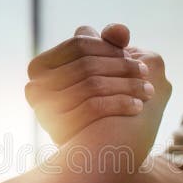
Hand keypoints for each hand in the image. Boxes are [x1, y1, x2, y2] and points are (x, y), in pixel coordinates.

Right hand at [26, 24, 155, 143]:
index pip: (79, 44)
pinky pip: (93, 108)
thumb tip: (121, 31)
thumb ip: (108, 46)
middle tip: (146, 72)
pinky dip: (119, 104)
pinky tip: (138, 106)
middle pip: (86, 64)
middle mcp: (34, 86)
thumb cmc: (98, 102)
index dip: (109, 48)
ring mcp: (43, 107)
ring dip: (126, 85)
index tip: (134, 55)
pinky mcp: (56, 127)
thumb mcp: (100, 70)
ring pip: (92, 85)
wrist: (92, 152)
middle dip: (121, 67)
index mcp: (39, 67)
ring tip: (148, 90)